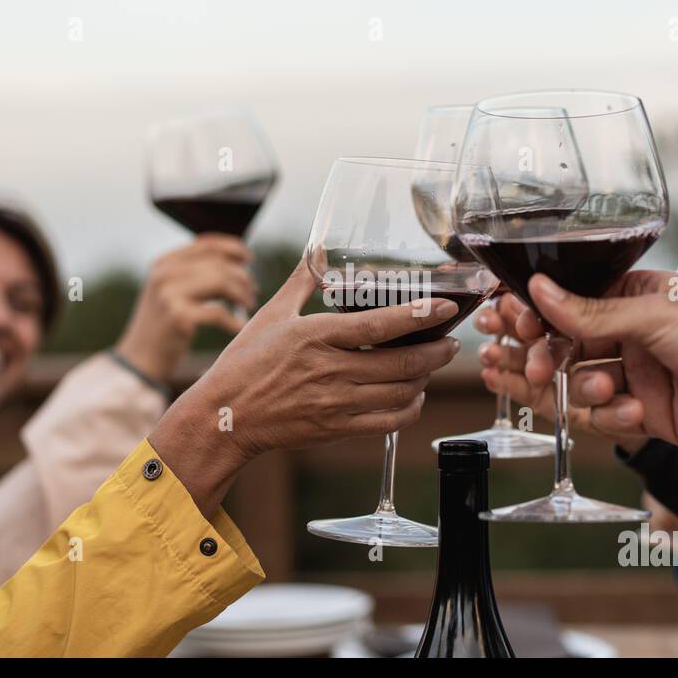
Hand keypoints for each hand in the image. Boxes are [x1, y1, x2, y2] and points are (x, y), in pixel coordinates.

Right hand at [114, 235, 256, 383]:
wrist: (140, 358)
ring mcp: (168, 294)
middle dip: (242, 278)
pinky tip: (240, 327)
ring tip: (248, 306)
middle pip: (218, 264)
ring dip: (241, 295)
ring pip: (220, 282)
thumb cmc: (165, 324)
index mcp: (164, 263)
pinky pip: (218, 313)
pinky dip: (234, 321)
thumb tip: (241, 264)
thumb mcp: (173, 291)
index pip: (206, 244)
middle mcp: (164, 274)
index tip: (249, 258)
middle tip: (252, 294)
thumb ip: (197, 274)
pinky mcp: (177, 317)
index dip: (233, 248)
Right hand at [148, 260, 461, 515]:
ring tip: (432, 365)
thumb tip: (318, 249)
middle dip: (437, 352)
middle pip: (403, 362)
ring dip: (426, 378)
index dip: (420, 316)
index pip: (381, 325)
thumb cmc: (245, 363)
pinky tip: (413, 396)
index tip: (448, 307)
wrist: (225, 417)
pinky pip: (389, 422)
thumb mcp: (272, 315)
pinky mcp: (337, 428)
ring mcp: (335, 402)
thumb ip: (303, 281)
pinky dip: (410, 409)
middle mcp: (330, 370)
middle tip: (452, 342)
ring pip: (401, 392)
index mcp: (317, 336)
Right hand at [474, 292, 645, 452]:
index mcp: (633, 296)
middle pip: (562, 346)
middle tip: (534, 371)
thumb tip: (538, 288)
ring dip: (583, 389)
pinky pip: (603, 417)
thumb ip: (593, 311)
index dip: (535, 316)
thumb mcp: (656, 316)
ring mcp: (631, 374)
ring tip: (604, 389)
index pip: (568, 303)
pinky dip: (608, 417)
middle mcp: (627, 333)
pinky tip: (628, 413)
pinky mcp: (639, 412)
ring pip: (577, 384)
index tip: (512, 326)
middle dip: (541, 359)